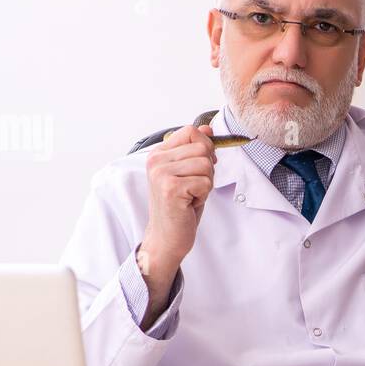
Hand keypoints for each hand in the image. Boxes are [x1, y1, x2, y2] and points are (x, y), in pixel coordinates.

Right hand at [138, 124, 216, 323]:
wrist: (167, 237)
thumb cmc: (180, 206)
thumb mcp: (189, 173)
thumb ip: (196, 150)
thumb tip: (208, 128)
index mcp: (158, 153)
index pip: (192, 131)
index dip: (205, 148)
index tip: (198, 169)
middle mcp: (156, 160)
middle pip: (202, 148)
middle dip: (207, 169)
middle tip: (193, 187)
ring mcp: (161, 173)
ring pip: (206, 164)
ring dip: (205, 183)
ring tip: (190, 196)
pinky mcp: (171, 188)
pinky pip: (205, 182)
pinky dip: (203, 195)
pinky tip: (188, 204)